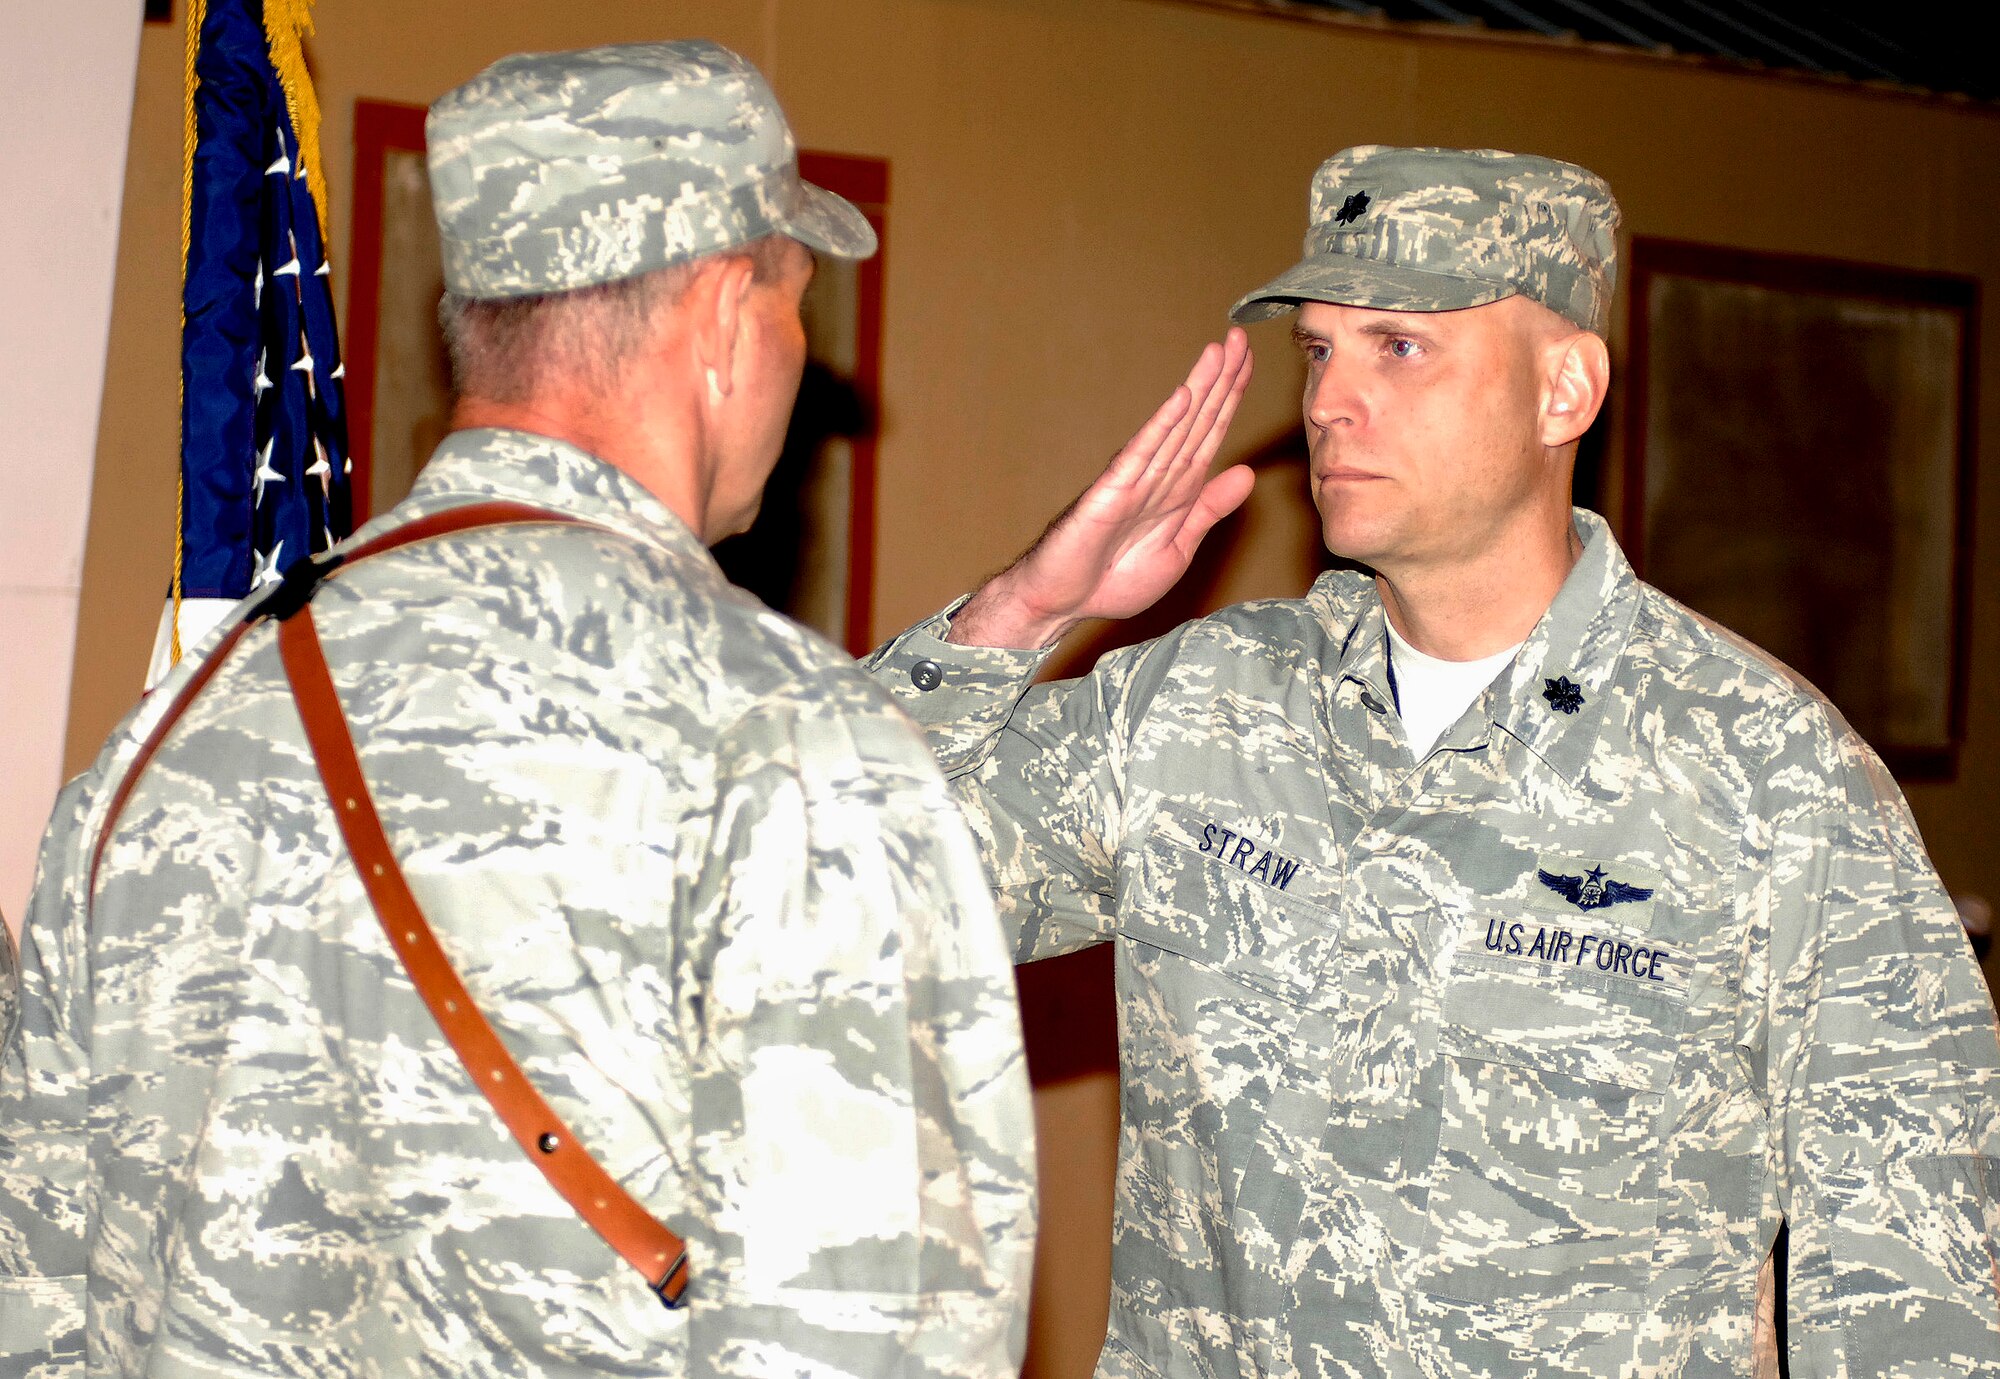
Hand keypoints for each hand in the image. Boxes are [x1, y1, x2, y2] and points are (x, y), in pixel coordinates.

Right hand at [949, 330, 1254, 648]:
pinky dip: (1162, 427)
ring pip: (1174, 428)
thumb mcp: (1178, 549)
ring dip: (1198, 389)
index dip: (1230, 397)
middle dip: (1220, 379)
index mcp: (1177, 490)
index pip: (1210, 433)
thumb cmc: (1112, 578)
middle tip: (1239, 337)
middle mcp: (1158, 477)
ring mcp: (1133, 481)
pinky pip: (1140, 457)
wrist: (1062, 603)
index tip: (1248, 360)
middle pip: (1196, 420)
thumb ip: (1208, 511)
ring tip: (1217, 352)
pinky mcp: (1109, 495)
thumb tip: (1245, 474)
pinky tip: (1181, 399)